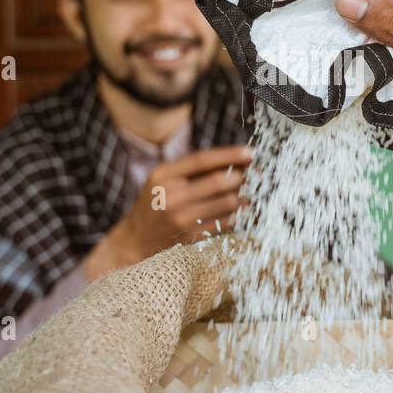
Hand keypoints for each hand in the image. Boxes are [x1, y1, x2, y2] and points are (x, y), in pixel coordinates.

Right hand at [83, 144, 251, 278]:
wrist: (136, 240)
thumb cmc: (154, 203)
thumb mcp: (162, 179)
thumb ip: (190, 168)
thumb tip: (233, 159)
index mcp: (163, 176)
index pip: (201, 160)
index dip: (228, 155)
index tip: (249, 152)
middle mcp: (171, 197)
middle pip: (217, 182)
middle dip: (241, 176)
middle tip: (256, 173)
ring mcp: (182, 220)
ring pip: (226, 204)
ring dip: (244, 196)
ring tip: (251, 191)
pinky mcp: (192, 237)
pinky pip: (225, 222)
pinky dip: (237, 214)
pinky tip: (241, 209)